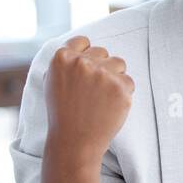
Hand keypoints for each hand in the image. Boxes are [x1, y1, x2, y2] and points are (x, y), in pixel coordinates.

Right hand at [44, 35, 134, 162]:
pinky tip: (110, 106)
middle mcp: (82, 62)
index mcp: (62, 57)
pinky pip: (129, 81)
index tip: (86, 70)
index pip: (83, 41)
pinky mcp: (120, 86)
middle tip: (93, 90)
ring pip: (119, 63)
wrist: (75, 140)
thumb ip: (66, 62)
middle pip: (103, 52)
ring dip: (115, 76)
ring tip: (102, 96)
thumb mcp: (53, 81)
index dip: (86, 55)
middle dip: (101, 67)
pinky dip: (123, 93)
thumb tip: (83, 47)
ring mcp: (103, 73)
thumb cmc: (63, 112)